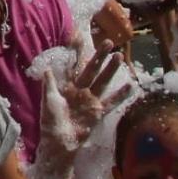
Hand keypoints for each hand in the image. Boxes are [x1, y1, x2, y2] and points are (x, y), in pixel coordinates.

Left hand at [34, 51, 127, 178]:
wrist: (60, 142)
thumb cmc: (51, 122)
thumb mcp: (48, 100)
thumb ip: (49, 84)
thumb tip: (47, 67)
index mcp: (67, 86)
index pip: (72, 65)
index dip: (76, 52)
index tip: (79, 36)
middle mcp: (81, 91)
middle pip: (91, 70)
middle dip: (99, 56)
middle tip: (107, 42)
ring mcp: (91, 100)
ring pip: (103, 81)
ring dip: (111, 70)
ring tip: (119, 56)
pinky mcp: (98, 112)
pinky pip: (111, 102)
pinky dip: (121, 95)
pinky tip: (130, 86)